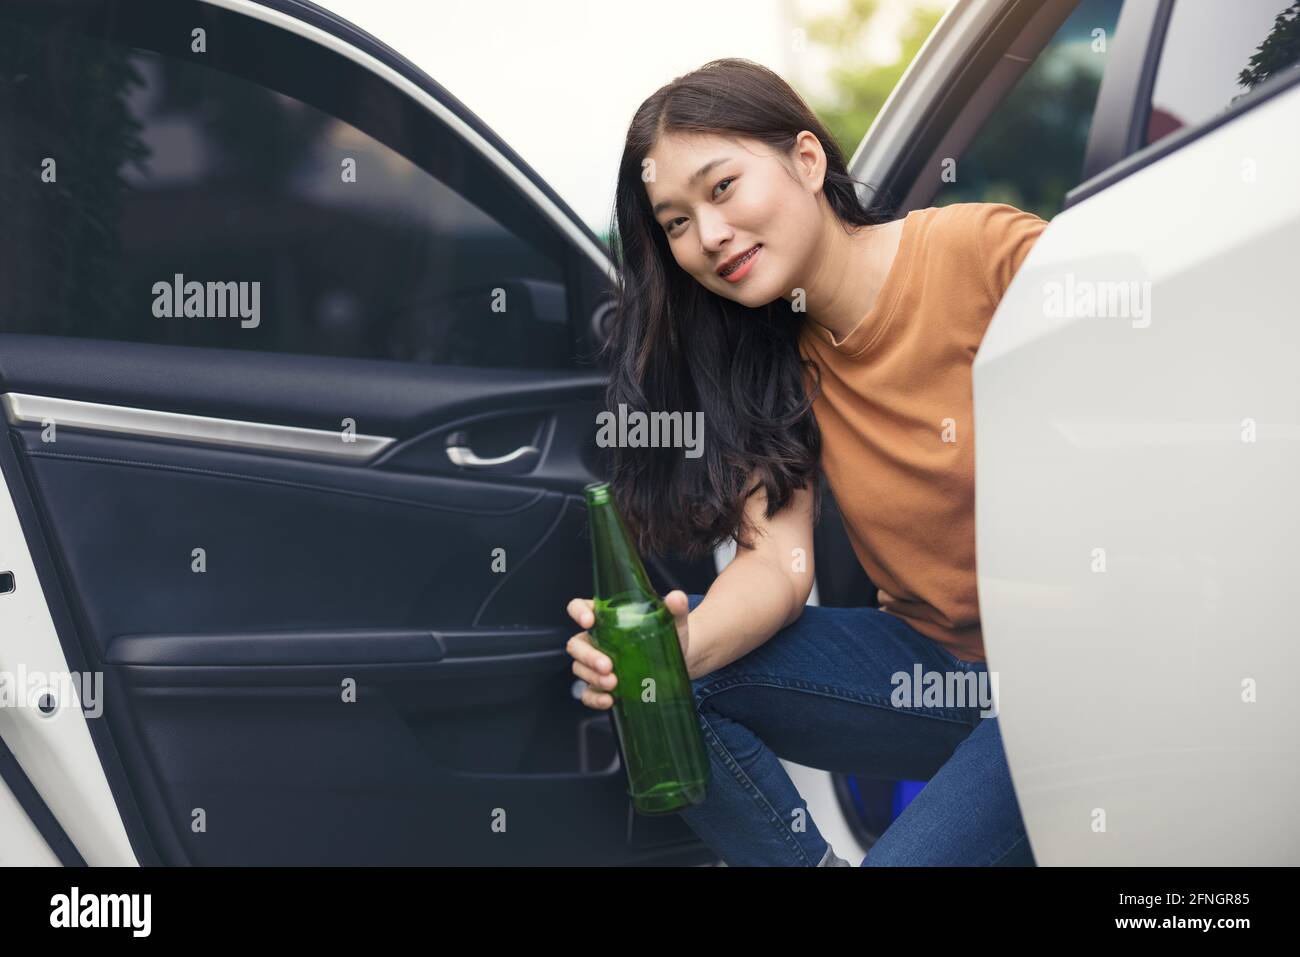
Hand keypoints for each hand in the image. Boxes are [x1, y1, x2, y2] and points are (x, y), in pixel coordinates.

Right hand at [565, 590, 692, 709]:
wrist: (681, 660)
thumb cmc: (669, 634)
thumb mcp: (673, 619)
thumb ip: (675, 607)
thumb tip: (676, 599)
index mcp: (606, 616)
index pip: (580, 608)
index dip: (578, 612)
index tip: (589, 621)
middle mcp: (596, 638)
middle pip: (576, 644)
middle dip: (588, 655)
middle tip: (607, 665)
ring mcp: (596, 663)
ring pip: (579, 668)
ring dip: (592, 676)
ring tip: (613, 683)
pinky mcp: (602, 684)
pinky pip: (588, 692)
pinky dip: (594, 697)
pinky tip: (609, 700)